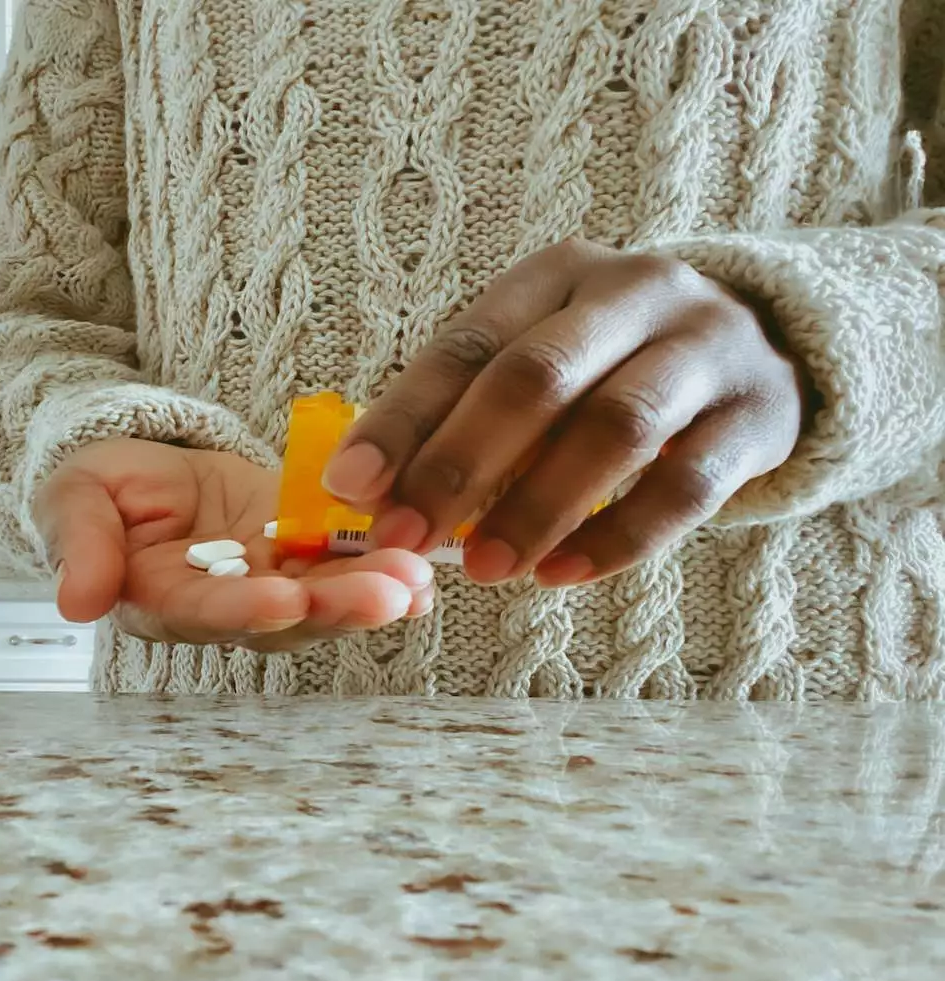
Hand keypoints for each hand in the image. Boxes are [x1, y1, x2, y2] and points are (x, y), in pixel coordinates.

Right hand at [36, 440, 434, 650]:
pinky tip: (426, 571)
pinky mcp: (303, 553)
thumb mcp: (73, 498)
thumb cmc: (99, 487)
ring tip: (418, 579)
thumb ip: (80, 544)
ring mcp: (270, 582)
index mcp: (165, 600)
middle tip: (389, 593)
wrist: (141, 470)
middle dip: (338, 607)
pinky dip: (384, 568)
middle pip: (286, 620)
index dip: (247, 608)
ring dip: (373, 591)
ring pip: (327, 600)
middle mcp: (227, 606)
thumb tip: (77, 603)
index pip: (208, 612)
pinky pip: (345, 565)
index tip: (287, 600)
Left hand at [322, 239, 804, 587]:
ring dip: (537, 506)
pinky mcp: (759, 413)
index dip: (404, 420)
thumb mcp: (541, 359)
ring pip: (615, 427)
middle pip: (537, 378)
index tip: (351, 488)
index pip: (467, 345)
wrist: (762, 348)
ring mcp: (706, 347)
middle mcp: (634, 293)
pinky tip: (559, 573)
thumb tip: (371, 495)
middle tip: (406, 538)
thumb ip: (467, 412)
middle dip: (460, 465)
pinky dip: (617, 537)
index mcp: (557, 274)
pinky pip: (687, 486)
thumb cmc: (610, 366)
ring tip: (483, 567)